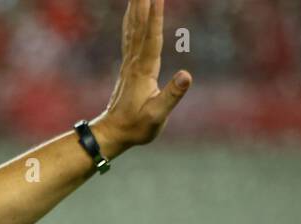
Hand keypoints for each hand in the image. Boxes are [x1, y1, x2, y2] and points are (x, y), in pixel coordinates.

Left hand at [93, 0, 192, 156]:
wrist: (114, 133)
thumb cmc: (136, 127)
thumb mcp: (157, 116)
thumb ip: (172, 95)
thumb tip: (187, 75)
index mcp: (144, 71)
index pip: (151, 38)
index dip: (155, 17)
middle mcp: (135, 62)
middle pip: (140, 26)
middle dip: (143, 3)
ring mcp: (130, 63)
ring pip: (133, 28)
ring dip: (136, 7)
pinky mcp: (129, 66)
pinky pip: (130, 36)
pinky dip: (132, 20)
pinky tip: (132, 11)